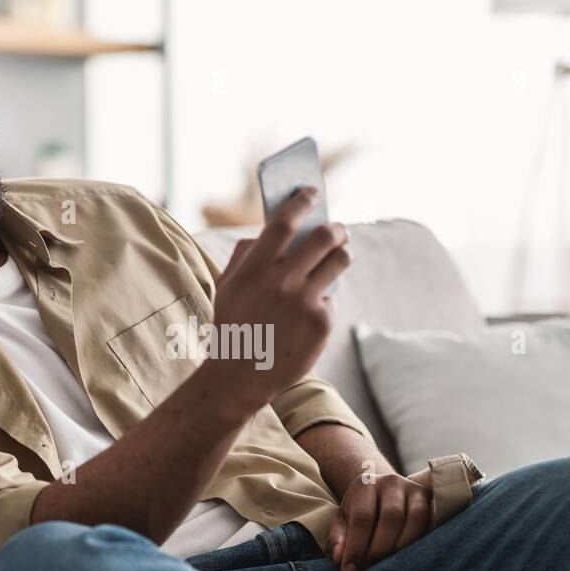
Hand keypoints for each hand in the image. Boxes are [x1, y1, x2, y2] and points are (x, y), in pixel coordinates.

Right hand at [202, 187, 350, 413]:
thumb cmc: (234, 327)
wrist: (238, 379)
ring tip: (338, 255)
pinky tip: (311, 311)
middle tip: (337, 228)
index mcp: (253, 269)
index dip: (301, 202)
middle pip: (323, 237)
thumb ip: (246, 254)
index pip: (283, 222)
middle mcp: (281, 282)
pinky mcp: (322, 322)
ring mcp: (304, 302)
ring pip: (340, 261)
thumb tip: (274, 227)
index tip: (311, 191)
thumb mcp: (227, 287)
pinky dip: (324, 298)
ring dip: (341, 253)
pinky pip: (332, 296)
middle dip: (335, 227)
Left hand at [328, 472, 431, 570]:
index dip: (356, 547)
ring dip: (404, 546)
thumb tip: (340, 559)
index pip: (363, 517)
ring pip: (416, 518)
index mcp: (366, 484)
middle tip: (371, 569)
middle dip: (381, 548)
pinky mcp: (431, 500)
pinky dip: (421, 542)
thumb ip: (338, 540)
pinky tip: (408, 557)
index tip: (350, 570)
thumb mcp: (342, 522)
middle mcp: (392, 482)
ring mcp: (415, 490)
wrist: (382, 493)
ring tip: (390, 565)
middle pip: (392, 516)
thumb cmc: (359, 511)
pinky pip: (431, 522)